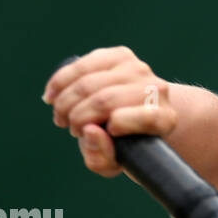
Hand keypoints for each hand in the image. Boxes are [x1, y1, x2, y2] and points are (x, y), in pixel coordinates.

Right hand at [41, 46, 177, 177]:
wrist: (135, 116)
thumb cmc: (125, 145)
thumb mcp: (114, 162)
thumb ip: (102, 157)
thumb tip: (90, 131)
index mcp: (165, 119)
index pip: (146, 118)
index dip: (118, 127)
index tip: (101, 133)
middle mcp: (157, 90)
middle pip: (107, 100)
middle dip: (78, 117)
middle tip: (70, 128)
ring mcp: (139, 69)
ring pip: (90, 83)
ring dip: (66, 102)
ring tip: (61, 117)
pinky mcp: (120, 54)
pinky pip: (81, 66)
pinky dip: (61, 83)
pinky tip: (52, 97)